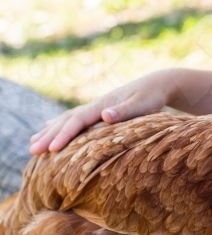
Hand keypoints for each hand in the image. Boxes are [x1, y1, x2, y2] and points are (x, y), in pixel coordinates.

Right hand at [29, 70, 176, 154]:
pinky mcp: (100, 110)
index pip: (77, 121)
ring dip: (49, 130)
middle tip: (32, 150)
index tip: (50, 150)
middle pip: (67, 121)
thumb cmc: (152, 96)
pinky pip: (74, 119)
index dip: (63, 135)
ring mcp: (96, 107)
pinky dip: (60, 124)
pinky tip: (49, 126)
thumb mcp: (143, 104)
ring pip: (67, 119)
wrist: (158, 83)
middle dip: (49, 136)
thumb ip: (124, 111)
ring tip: (33, 142)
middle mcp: (96, 105)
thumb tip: (105, 114)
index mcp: (103, 105)